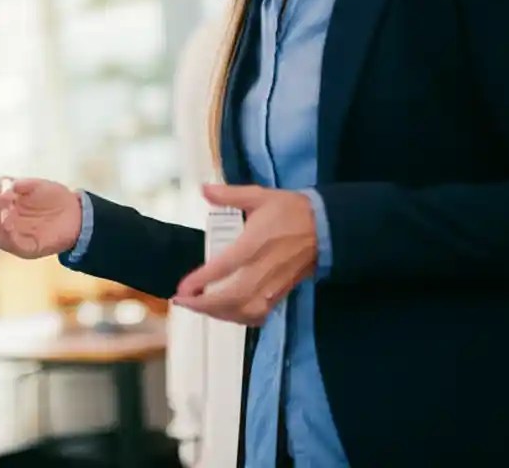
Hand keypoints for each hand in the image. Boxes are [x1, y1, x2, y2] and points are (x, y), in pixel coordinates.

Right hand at [0, 178, 81, 258]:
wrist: (78, 214)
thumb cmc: (56, 198)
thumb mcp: (36, 184)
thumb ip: (18, 185)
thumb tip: (4, 186)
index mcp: (1, 204)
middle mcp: (2, 220)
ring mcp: (12, 235)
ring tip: (9, 201)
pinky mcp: (24, 248)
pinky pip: (7, 243)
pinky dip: (5, 231)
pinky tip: (11, 220)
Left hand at [173, 184, 317, 325]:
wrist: (327, 227)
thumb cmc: (292, 211)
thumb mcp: (260, 195)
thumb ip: (229, 195)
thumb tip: (203, 189)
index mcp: (255, 244)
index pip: (225, 267)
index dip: (201, 280)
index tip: (181, 288)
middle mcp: (264, 269)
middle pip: (232, 298)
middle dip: (203, 305)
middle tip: (181, 301)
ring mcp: (274, 285)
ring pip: (245, 311)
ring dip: (218, 314)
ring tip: (197, 306)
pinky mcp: (281, 293)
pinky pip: (258, 314)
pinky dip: (238, 319)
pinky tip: (224, 313)